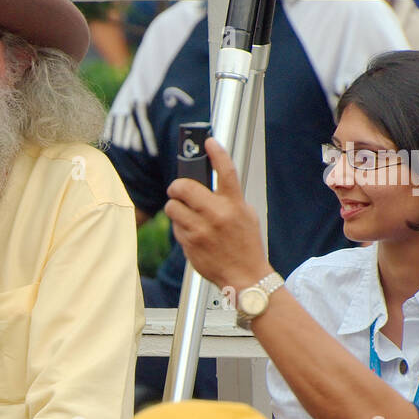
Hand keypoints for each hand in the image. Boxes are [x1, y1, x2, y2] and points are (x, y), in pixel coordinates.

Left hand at [164, 137, 272, 291]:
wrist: (245, 276)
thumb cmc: (246, 244)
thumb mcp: (246, 215)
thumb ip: (229, 198)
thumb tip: (209, 182)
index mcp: (235, 204)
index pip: (226, 171)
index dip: (216, 152)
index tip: (208, 142)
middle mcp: (217, 215)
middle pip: (185, 187)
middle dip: (177, 186)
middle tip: (178, 190)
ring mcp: (201, 229)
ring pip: (173, 207)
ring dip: (175, 207)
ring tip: (183, 212)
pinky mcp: (190, 243)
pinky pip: (175, 226)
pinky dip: (179, 227)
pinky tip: (191, 232)